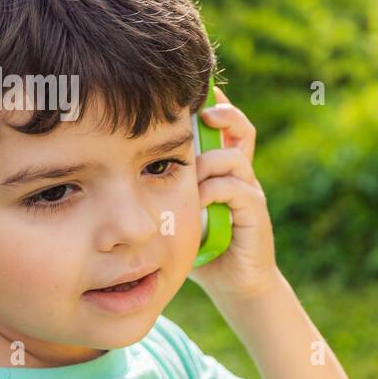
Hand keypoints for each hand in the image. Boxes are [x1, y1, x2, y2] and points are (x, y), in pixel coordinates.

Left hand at [187, 86, 278, 298]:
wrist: (237, 284)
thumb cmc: (205, 249)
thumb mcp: (180, 214)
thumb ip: (166, 191)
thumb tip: (122, 168)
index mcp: (225, 173)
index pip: (225, 129)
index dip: (215, 108)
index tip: (194, 93)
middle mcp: (241, 176)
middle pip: (241, 129)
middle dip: (223, 115)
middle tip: (203, 111)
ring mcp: (250, 193)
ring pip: (232, 158)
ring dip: (206, 161)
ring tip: (188, 174)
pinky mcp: (255, 212)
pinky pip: (235, 189)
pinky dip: (213, 191)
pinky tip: (197, 202)